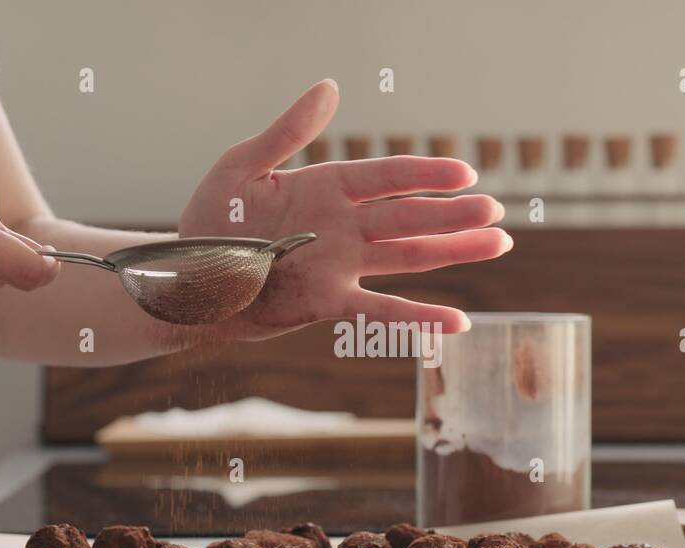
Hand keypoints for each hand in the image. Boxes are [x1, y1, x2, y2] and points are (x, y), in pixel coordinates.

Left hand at [177, 79, 510, 339]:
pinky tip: (457, 322)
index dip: (425, 174)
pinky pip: (381, 311)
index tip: (465, 172)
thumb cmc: (209, 222)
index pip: (386, 177)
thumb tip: (329, 88)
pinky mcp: (330, 302)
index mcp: (325, 187)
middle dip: (452, 214)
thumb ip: (287, 132)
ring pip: (408, 258)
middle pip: (408, 217)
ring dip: (453, 251)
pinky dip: (418, 317)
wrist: (186, 281)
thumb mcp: (240, 168)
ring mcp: (341, 265)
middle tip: (496, 210)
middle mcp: (342, 226)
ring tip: (498, 243)